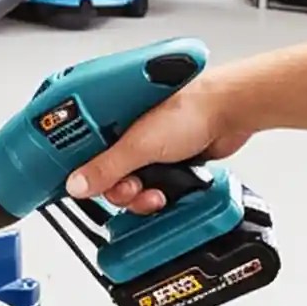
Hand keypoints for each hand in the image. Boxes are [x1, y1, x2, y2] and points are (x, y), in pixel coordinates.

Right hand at [64, 71, 252, 213]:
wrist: (230, 113)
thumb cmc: (189, 108)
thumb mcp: (139, 145)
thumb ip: (106, 168)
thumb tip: (76, 184)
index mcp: (110, 117)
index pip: (81, 151)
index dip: (81, 173)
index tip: (86, 189)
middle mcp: (125, 132)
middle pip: (104, 175)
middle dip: (118, 190)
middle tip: (129, 189)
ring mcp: (146, 148)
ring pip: (128, 185)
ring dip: (139, 197)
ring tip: (153, 194)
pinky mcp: (164, 161)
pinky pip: (150, 187)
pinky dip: (155, 195)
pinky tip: (164, 192)